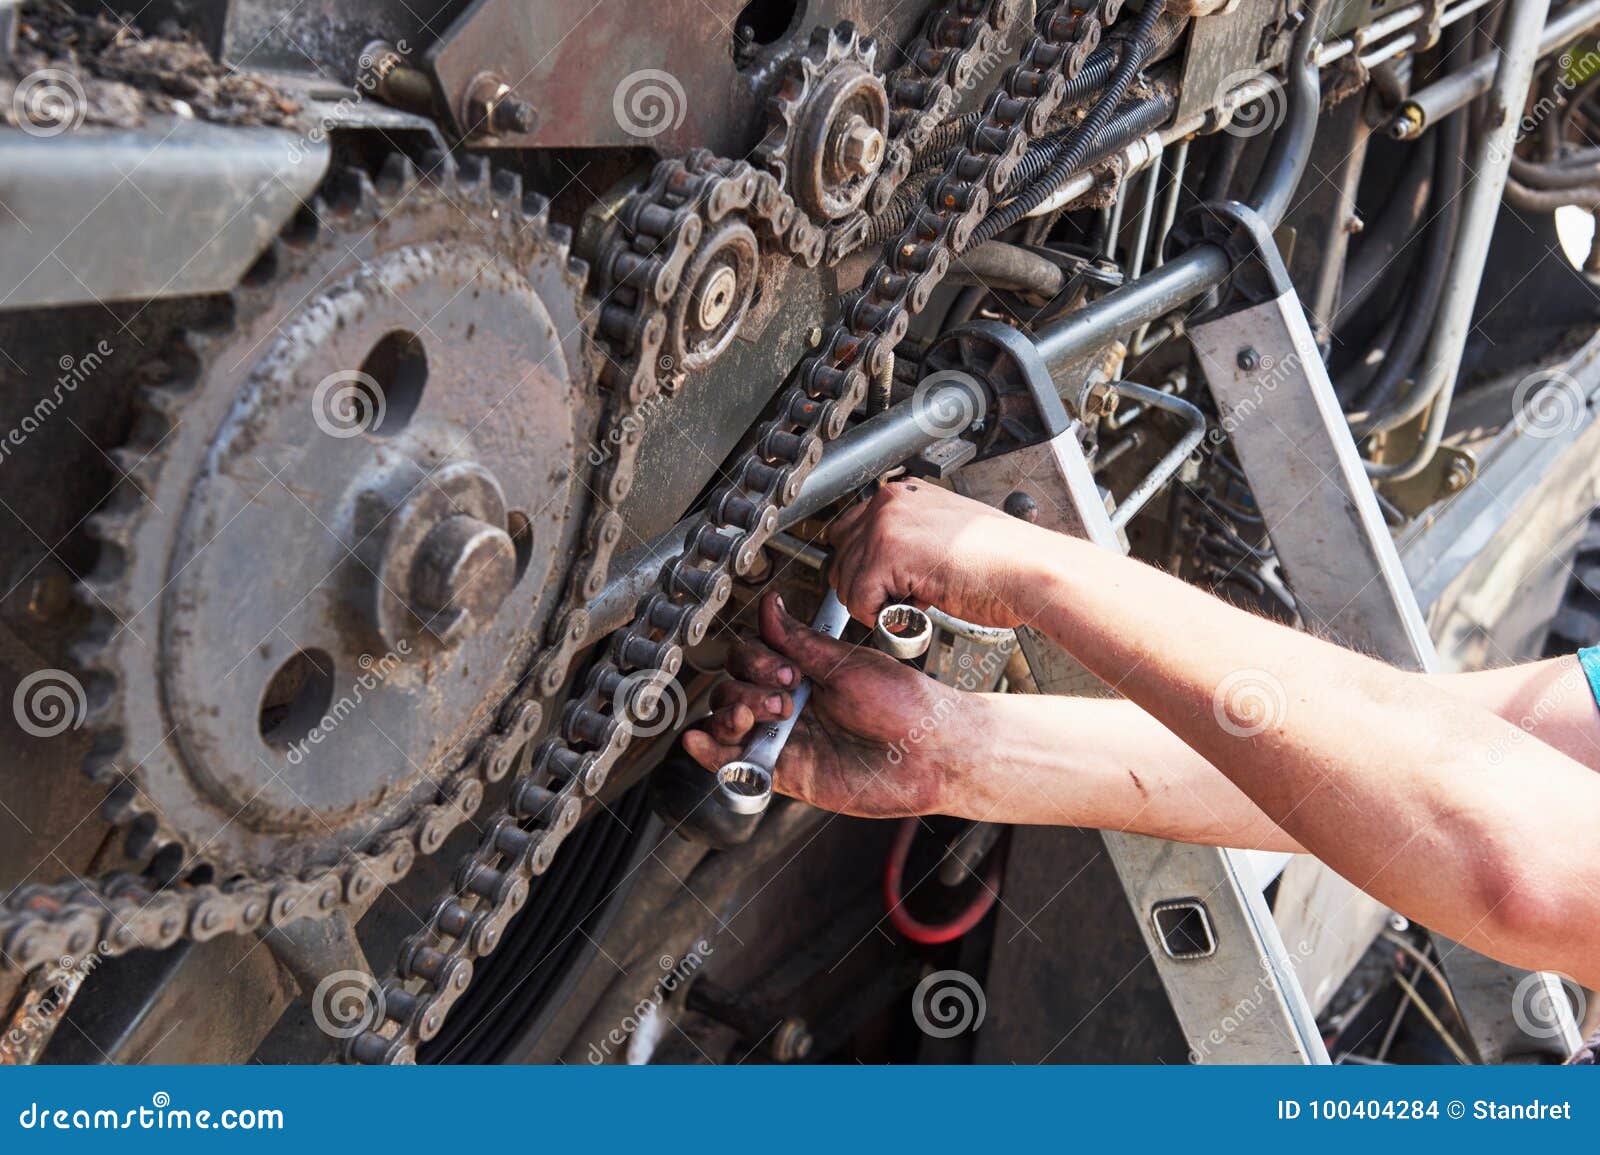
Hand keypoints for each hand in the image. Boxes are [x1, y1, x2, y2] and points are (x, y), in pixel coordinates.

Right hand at [682, 591, 983, 818]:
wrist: (931, 752)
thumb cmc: (905, 706)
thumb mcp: (847, 664)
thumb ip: (799, 641)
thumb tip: (769, 604)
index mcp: (805, 672)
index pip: (751, 657)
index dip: (757, 659)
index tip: (786, 669)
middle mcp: (790, 704)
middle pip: (732, 687)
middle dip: (746, 687)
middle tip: (785, 697)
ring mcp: (786, 739)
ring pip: (728, 722)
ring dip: (729, 714)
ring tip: (756, 716)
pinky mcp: (786, 773)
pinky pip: (736, 765)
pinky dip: (710, 753)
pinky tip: (700, 740)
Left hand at [826, 480, 1060, 627]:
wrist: (1031, 569)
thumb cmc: (1003, 560)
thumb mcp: (946, 535)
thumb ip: (909, 539)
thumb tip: (881, 567)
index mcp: (904, 494)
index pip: (850, 531)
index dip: (864, 567)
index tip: (886, 585)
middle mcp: (890, 502)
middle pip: (839, 555)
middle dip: (863, 585)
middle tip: (901, 599)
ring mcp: (886, 525)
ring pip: (846, 581)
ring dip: (875, 603)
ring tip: (916, 602)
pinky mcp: (887, 554)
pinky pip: (858, 601)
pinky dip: (881, 618)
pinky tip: (915, 609)